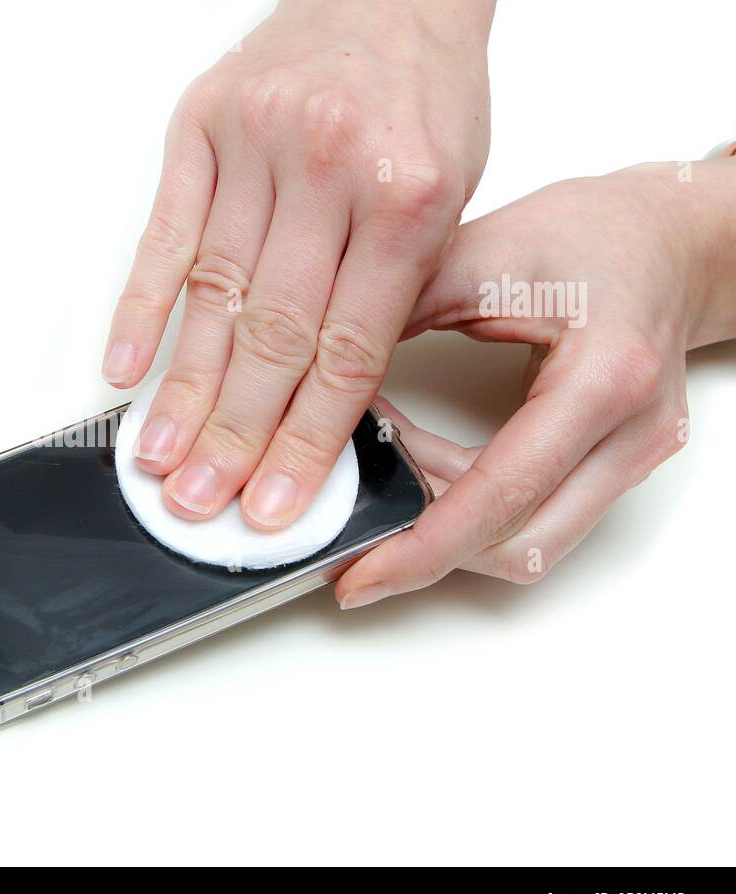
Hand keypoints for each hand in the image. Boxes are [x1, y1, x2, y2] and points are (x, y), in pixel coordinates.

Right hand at [102, 0, 493, 528]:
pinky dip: (139, 305)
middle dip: (234, 432)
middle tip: (203, 500)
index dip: (306, 439)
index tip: (277, 501)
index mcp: (407, 196)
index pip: (347, 351)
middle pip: (271, 334)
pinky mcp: (200, 126)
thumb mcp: (450, 196)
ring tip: (159, 456)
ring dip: (182, 387)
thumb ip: (388, 294)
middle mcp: (328, 168)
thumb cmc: (423, 96)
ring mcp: (256, 144)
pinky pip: (163, 231)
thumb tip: (321, 405)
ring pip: (212, 294)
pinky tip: (124, 366)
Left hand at [336, 161, 735, 607]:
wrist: (668, 239)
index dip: (420, 546)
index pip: (502, 491)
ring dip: (444, 528)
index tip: (356, 573)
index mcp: (603, 377)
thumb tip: (313, 376)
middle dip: (422, 550)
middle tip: (345, 536)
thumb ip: (395, 314)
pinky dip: (469, 508)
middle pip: (518, 543)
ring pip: (528, 546)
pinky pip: (537, 518)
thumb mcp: (479, 254)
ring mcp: (633, 460)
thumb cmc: (593, 233)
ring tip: (380, 486)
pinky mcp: (617, 469)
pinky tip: (418, 470)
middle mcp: (632, 433)